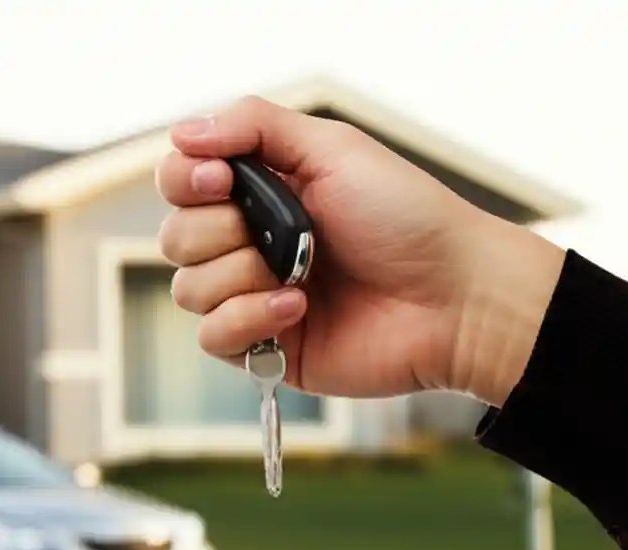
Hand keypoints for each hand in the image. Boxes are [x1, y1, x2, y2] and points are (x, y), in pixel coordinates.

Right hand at [155, 96, 564, 406]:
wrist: (452, 298)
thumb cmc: (407, 218)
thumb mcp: (333, 149)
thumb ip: (255, 126)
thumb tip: (183, 131)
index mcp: (259, 191)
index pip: (178, 180)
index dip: (185, 180)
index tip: (221, 180)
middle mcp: (247, 242)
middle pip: (174, 236)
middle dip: (220, 232)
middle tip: (285, 233)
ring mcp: (251, 296)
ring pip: (187, 288)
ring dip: (241, 278)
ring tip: (301, 277)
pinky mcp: (261, 346)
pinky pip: (211, 336)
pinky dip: (249, 320)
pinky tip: (298, 309)